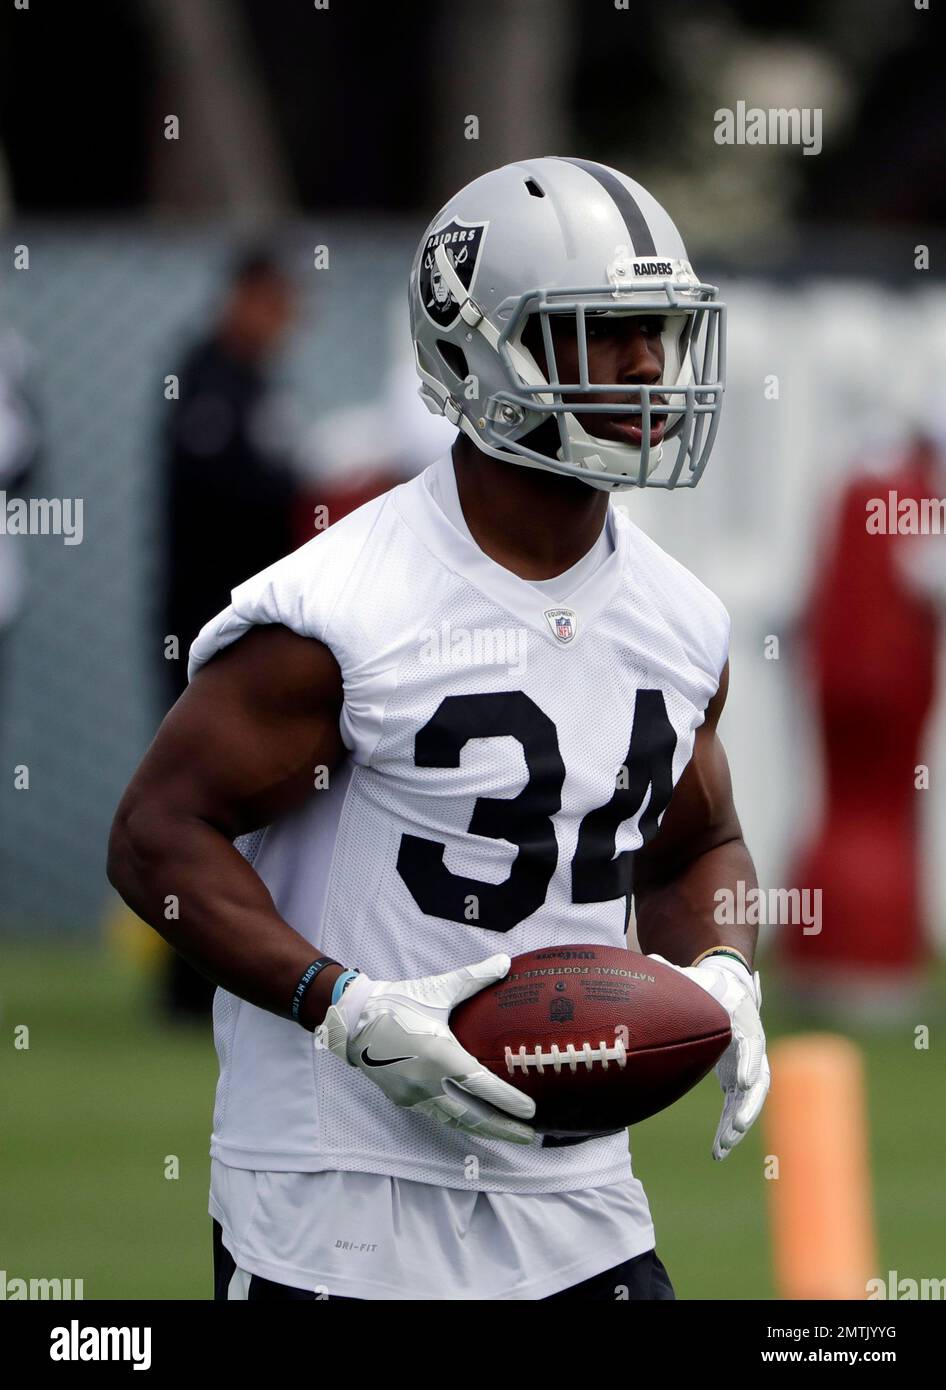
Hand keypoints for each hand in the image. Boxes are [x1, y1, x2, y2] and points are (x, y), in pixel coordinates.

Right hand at [316, 953, 536, 1144]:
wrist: (354, 1020)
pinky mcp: (404, 1100)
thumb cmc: (399, 1002)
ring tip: (510, 1135)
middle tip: (531, 1136)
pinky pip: (440, 1117)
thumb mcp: (438, 989)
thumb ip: (474, 978)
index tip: (531, 1112)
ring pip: (456, 1122)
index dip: (508, 1101)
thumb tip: (505, 962)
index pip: (481, 1085)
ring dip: (484, 1130)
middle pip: (473, 1116)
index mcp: (439, 1054)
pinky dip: (462, 1123)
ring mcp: (414, 1095)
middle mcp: (427, 1082)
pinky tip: (477, 1124)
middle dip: (504, 1128)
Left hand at [647, 952, 769, 1159]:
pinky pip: (736, 1108)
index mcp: (745, 1023)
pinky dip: (728, 1129)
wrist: (729, 993)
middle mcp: (753, 1048)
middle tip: (735, 1124)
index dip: (750, 1063)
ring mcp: (749, 1067)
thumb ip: (676, 975)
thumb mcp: (697, 980)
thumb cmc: (710, 987)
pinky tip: (717, 1151)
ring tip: (722, 1147)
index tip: (743, 1082)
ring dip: (738, 1124)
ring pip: (751, 1101)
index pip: (753, 1044)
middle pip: (759, 1079)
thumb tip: (652, 961)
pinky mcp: (738, 1082)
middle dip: (748, 1104)